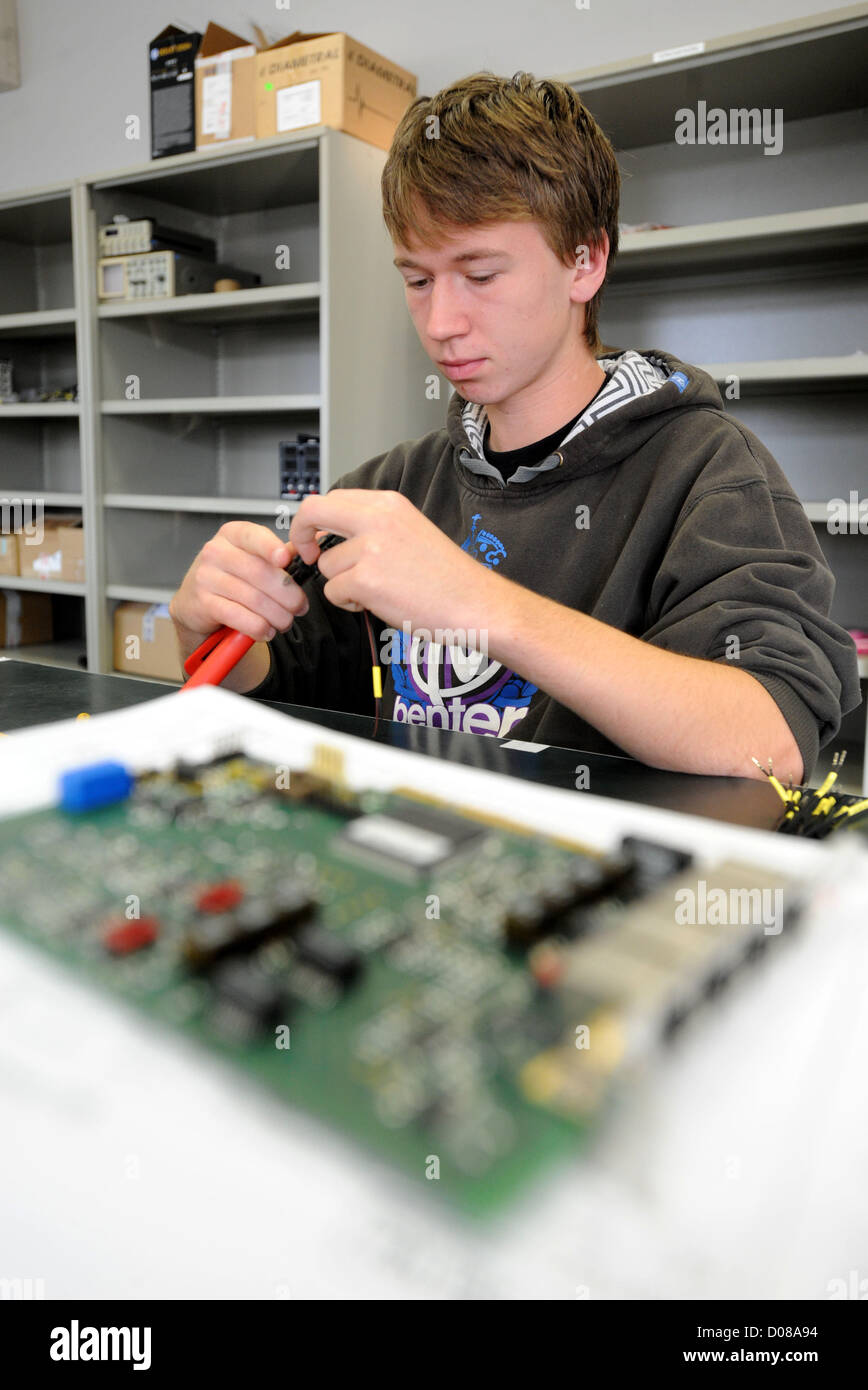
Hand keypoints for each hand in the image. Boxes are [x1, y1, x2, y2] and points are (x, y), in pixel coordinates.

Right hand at [168, 520, 309, 647]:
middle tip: (300, 607)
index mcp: (232, 534)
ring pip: (253, 598)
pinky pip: (238, 616)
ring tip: (286, 622)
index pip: (253, 536)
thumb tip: (315, 544)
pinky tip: (267, 631)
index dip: (271, 548)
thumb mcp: (253, 557)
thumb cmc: (231, 576)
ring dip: (277, 615)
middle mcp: (216, 552)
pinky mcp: (202, 603)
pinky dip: (258, 627)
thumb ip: (282, 552)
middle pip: (260, 573)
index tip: (285, 559)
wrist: (195, 601)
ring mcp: (206, 577)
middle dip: (288, 595)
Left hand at [288, 490, 490, 630]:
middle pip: (313, 512)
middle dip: (302, 537)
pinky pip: (334, 592)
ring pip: (327, 565)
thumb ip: (372, 527)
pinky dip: (349, 603)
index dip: (314, 520)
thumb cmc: (448, 577)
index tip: (315, 540)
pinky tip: (377, 602)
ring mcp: (370, 548)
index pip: (331, 498)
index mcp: (389, 504)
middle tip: (311, 558)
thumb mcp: (410, 531)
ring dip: (341, 583)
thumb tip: (330, 535)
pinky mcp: (366, 580)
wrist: (476, 603)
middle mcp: (377, 518)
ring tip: (375, 590)